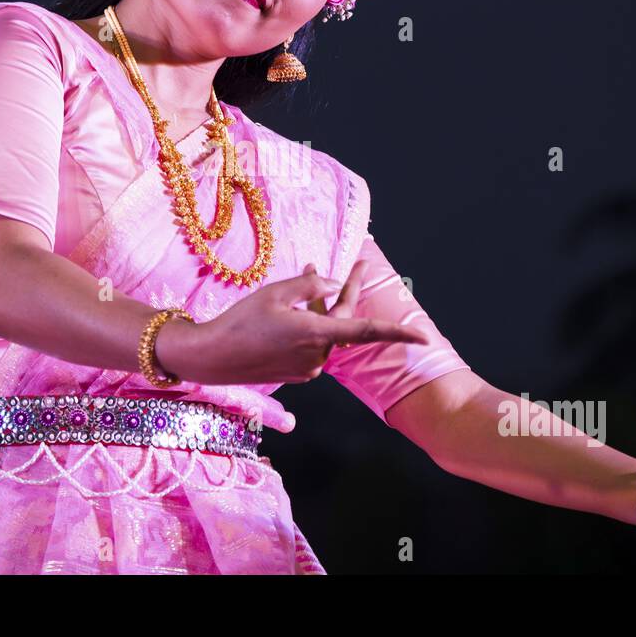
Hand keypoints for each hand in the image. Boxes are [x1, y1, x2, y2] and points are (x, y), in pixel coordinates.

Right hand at [157, 262, 428, 385]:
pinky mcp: (297, 373)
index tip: (423, 338)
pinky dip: (307, 326)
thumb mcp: (275, 293)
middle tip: (358, 263)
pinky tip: (286, 312)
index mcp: (317, 333)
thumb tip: (331, 283)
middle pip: (343, 321)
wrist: (212, 357)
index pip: (367, 332)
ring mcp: (308, 367)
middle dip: (347, 293)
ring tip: (304, 276)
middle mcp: (318, 354)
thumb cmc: (240, 321)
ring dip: (320, 309)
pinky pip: (311, 345)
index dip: (398, 333)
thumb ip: (309, 285)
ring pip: (325, 332)